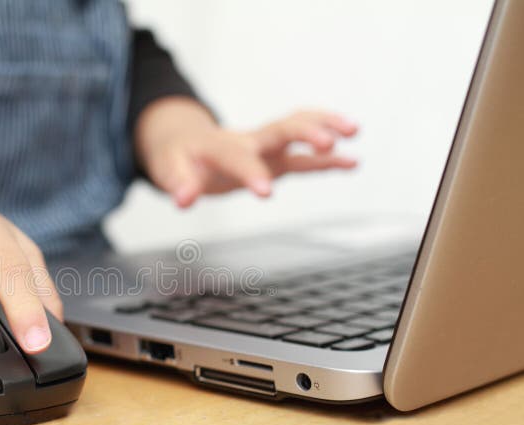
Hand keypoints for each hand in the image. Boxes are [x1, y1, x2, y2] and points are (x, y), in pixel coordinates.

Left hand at [135, 97, 358, 206]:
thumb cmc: (177, 158)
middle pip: (280, 129)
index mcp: (220, 147)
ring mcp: (265, 146)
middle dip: (304, 134)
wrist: (184, 142)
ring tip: (354, 131)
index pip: (238, 158)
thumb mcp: (169, 171)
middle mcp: (248, 141)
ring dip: (324, 126)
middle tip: (328, 144)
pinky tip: (351, 162)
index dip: (251, 173)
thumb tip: (183, 200)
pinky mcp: (275, 156)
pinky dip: (326, 156)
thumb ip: (178, 184)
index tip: (266, 193)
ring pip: (298, 128)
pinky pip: (304, 153)